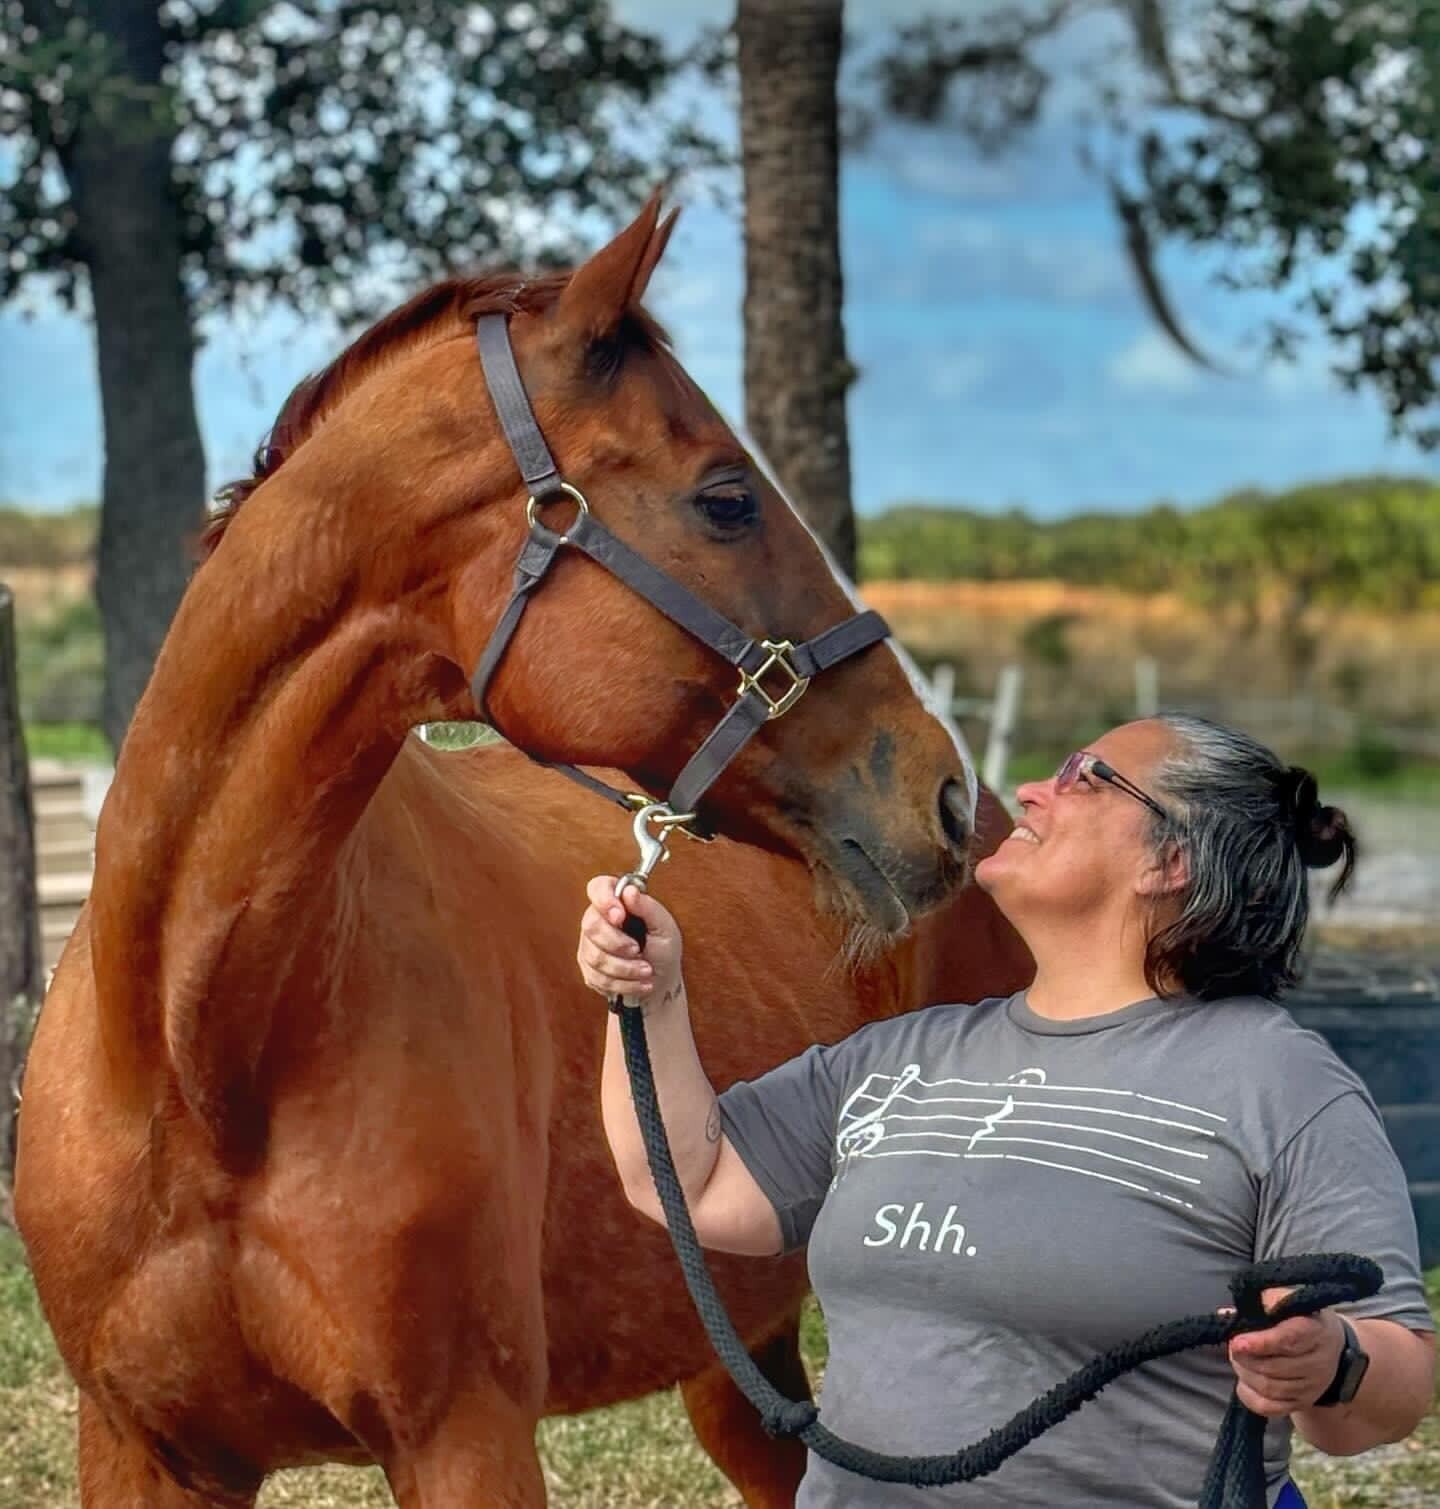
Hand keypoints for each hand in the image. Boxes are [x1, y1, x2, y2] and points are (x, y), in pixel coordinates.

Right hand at [577, 875, 683, 1003]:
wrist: (662, 983)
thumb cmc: (664, 952)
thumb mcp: (665, 927)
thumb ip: (648, 907)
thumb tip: (629, 890)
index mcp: (619, 903)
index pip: (598, 888)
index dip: (604, 900)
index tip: (619, 916)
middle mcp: (600, 920)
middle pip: (591, 925)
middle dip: (618, 943)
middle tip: (638, 950)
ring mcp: (590, 944)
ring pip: (594, 955)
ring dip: (625, 968)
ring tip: (645, 970)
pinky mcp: (588, 968)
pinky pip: (596, 976)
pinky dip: (622, 982)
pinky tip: (637, 981)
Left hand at [1226, 1288, 1346, 1416]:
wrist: (1330, 1347)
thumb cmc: (1300, 1317)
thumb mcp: (1288, 1302)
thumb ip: (1260, 1304)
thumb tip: (1226, 1315)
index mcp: (1315, 1330)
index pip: (1289, 1340)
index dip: (1261, 1343)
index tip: (1237, 1342)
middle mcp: (1318, 1362)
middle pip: (1275, 1368)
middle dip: (1246, 1358)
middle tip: (1233, 1347)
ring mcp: (1312, 1387)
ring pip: (1271, 1389)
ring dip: (1246, 1374)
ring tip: (1238, 1360)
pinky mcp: (1302, 1403)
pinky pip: (1271, 1408)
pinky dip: (1251, 1397)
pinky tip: (1242, 1383)